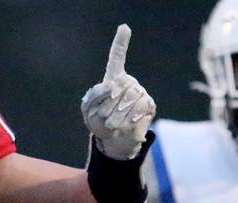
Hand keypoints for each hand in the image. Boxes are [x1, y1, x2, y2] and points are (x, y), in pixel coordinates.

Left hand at [81, 25, 155, 159]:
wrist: (114, 139)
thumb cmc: (99, 122)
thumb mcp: (88, 109)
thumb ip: (95, 95)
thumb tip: (113, 86)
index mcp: (113, 79)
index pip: (117, 58)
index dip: (121, 43)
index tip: (124, 27)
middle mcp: (128, 82)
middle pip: (118, 87)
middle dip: (107, 106)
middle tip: (105, 118)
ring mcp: (140, 92)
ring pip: (129, 99)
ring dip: (117, 115)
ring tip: (114, 124)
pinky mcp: (149, 104)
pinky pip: (140, 108)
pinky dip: (130, 119)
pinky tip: (127, 124)